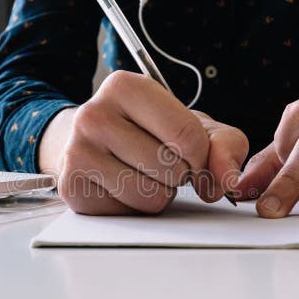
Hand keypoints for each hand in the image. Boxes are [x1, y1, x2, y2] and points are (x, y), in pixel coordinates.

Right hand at [39, 71, 248, 214]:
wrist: (91, 142)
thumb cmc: (147, 130)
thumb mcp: (192, 124)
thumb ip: (225, 144)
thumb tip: (226, 179)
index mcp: (124, 87)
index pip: (185, 134)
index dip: (202, 157)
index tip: (195, 157)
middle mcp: (93, 114)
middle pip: (170, 167)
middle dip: (179, 173)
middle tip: (160, 161)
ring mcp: (77, 151)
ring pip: (151, 195)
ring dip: (160, 192)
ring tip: (144, 173)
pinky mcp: (72, 186)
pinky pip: (129, 212)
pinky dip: (136, 206)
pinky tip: (124, 185)